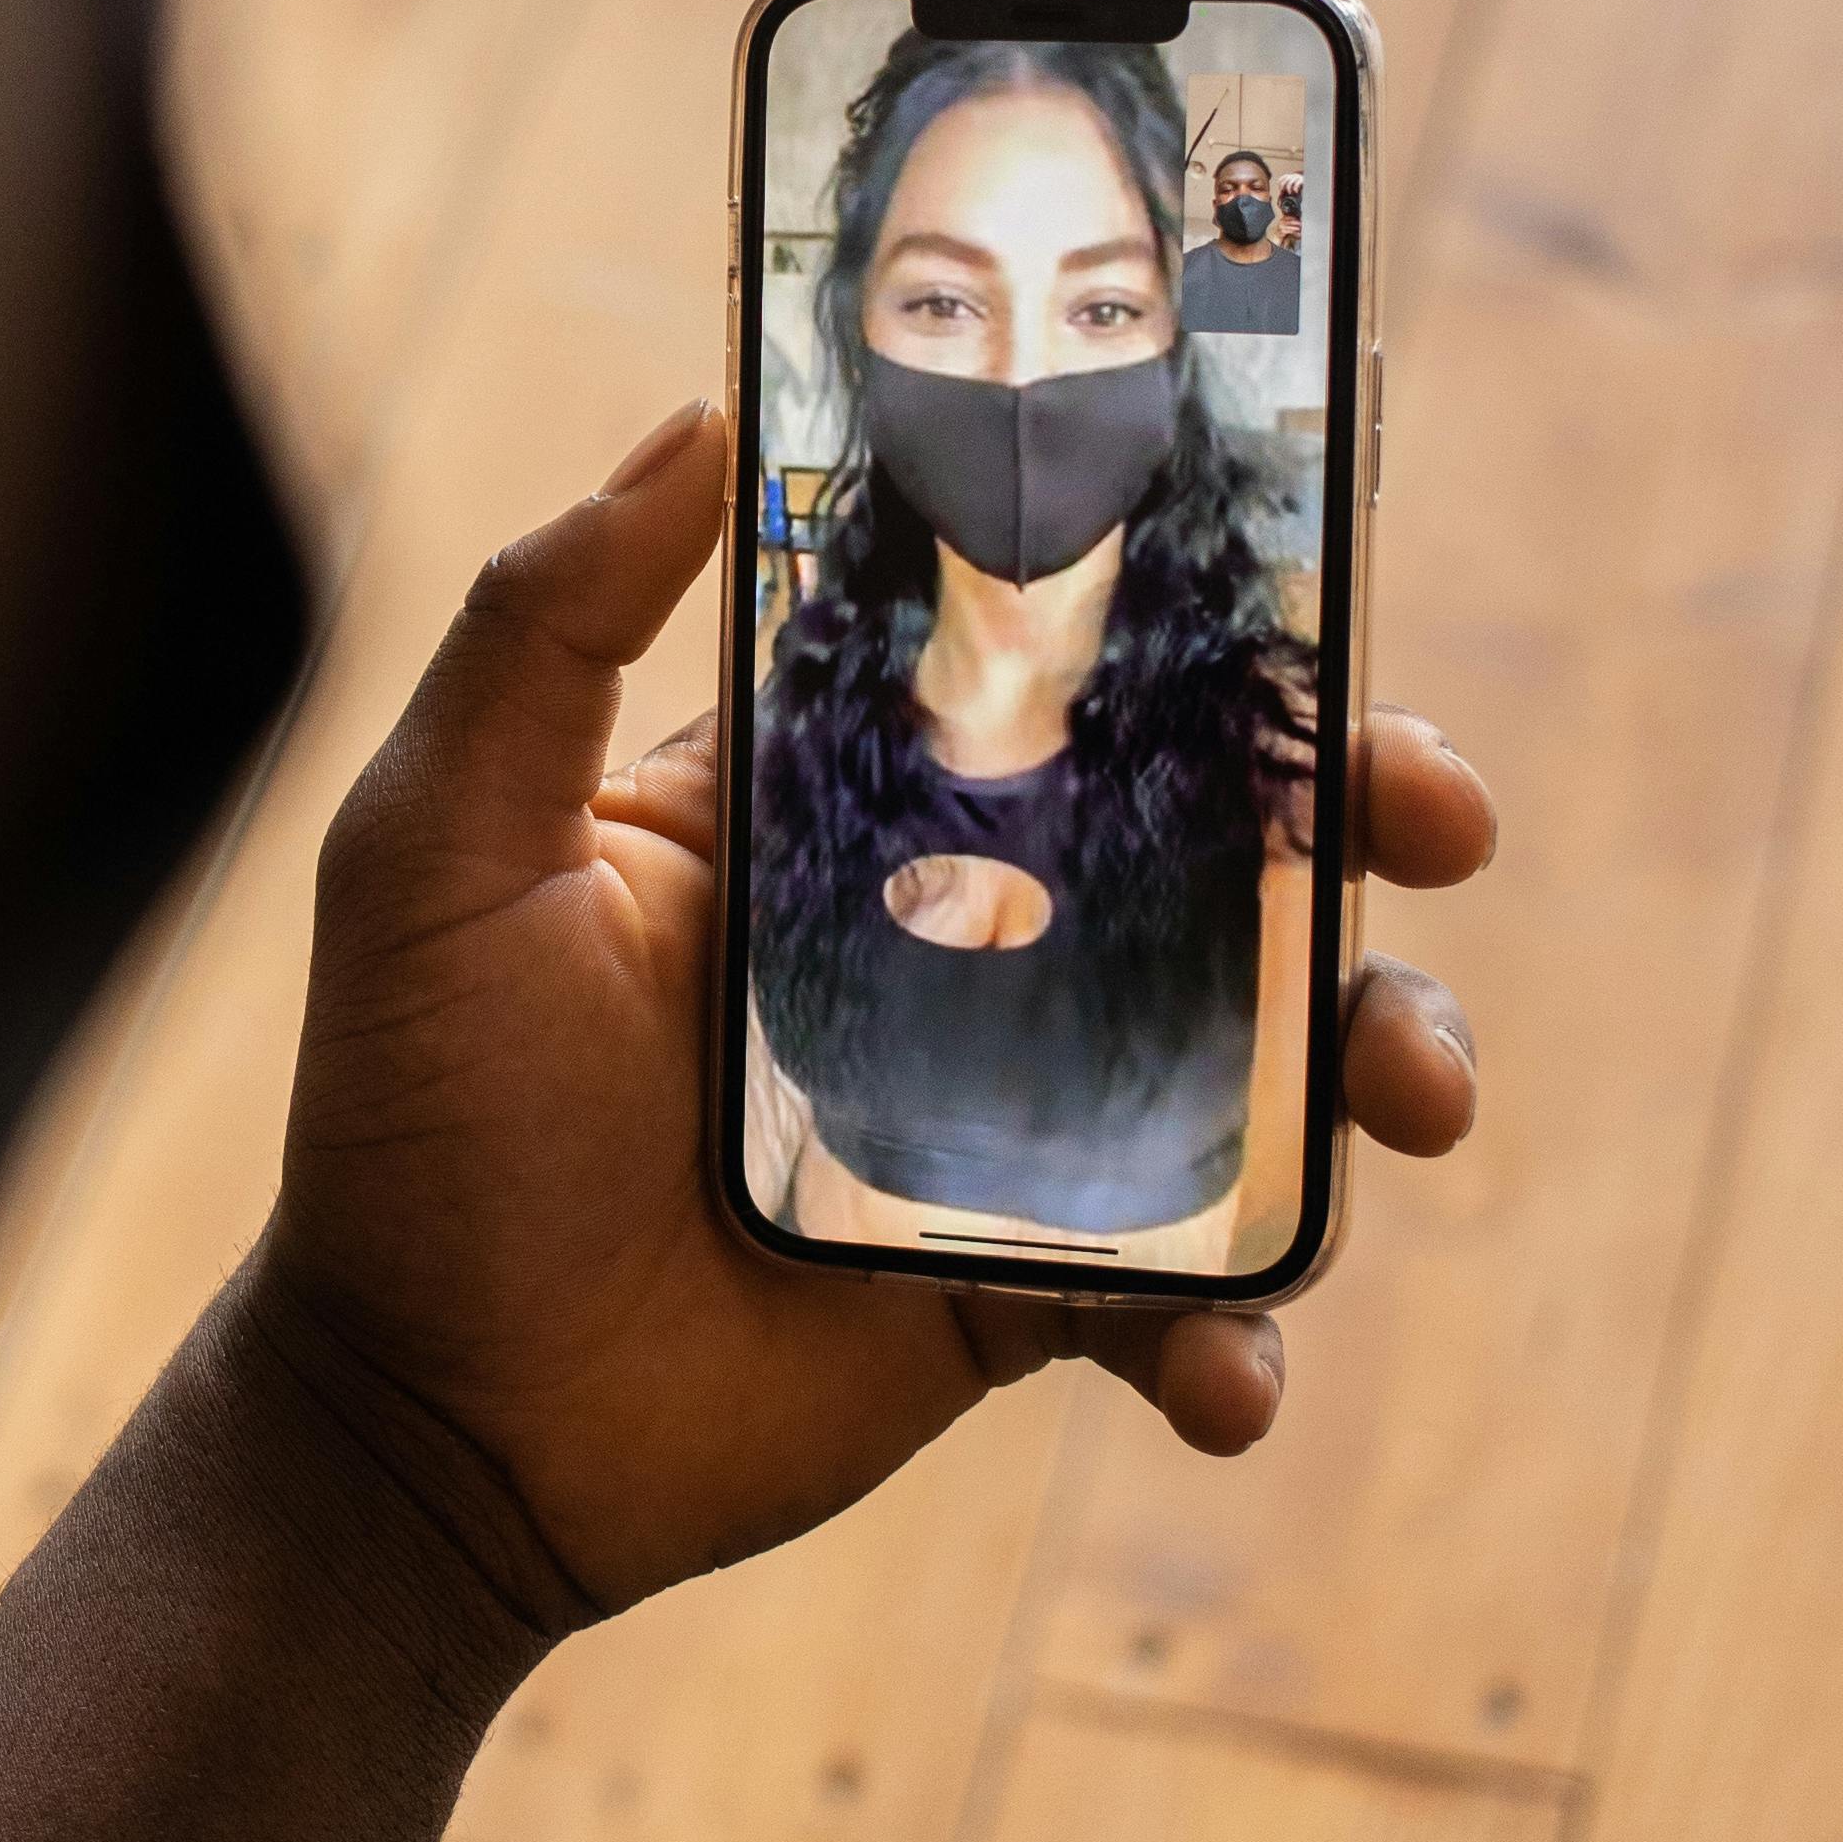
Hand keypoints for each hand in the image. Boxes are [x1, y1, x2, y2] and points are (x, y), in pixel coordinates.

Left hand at [254, 398, 1491, 1621]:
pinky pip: (1187, 1299)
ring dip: (1372, 1062)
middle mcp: (946, 938)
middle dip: (1355, 816)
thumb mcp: (436, 849)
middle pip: (1207, 839)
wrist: (422, 1427)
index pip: (1050, 663)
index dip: (1201, 617)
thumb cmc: (409, 1122)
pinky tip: (1228, 1378)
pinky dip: (1241, 1338)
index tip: (1328, 581)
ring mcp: (1004, 1120)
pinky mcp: (1020, 1296)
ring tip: (1413, 1104)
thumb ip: (542, 630)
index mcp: (832, 807)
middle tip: (1433, 823)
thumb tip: (693, 414)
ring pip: (1253, 1059)